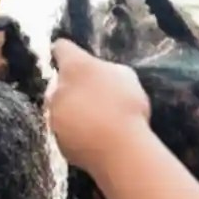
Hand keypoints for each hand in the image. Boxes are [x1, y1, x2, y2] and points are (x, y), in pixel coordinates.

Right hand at [47, 40, 150, 173]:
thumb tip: (61, 90)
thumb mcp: (52, 113)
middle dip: (83, 82)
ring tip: (94, 121)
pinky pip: (124, 102)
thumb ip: (56, 97)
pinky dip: (118, 111)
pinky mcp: (145, 102)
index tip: (53, 69)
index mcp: (78, 63)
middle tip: (74, 105)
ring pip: (110, 84)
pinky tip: (111, 130)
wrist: (123, 150)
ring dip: (102, 96)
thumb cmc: (78, 128)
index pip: (63, 48)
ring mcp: (130, 82)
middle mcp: (106, 65)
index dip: (56, 57)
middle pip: (90, 67)